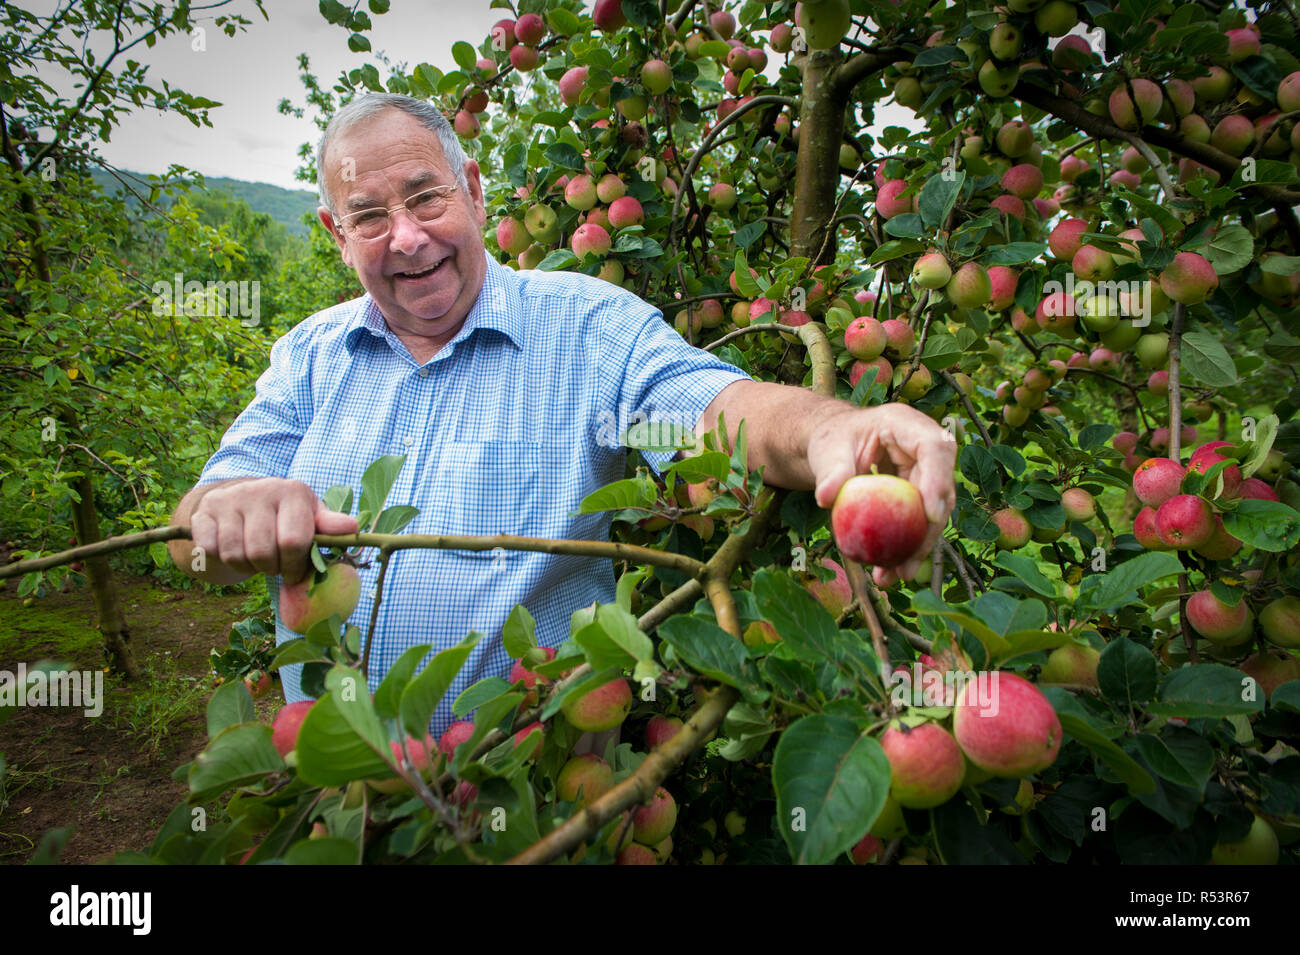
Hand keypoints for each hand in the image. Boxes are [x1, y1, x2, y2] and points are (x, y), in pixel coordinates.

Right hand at [186, 478, 358, 584]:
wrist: (239, 502)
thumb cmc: (285, 517)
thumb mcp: (310, 518)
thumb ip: (328, 526)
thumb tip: (353, 528)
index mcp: (292, 491)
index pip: (294, 541)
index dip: (294, 566)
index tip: (294, 573)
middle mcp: (260, 490)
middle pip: (263, 552)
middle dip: (270, 568)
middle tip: (273, 565)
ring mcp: (229, 499)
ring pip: (236, 554)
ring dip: (247, 567)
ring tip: (255, 558)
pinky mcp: (203, 512)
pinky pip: (210, 550)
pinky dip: (222, 560)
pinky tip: (233, 549)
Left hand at [807, 403, 956, 585]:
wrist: (832, 448)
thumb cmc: (831, 440)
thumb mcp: (827, 450)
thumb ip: (830, 470)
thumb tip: (825, 497)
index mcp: (905, 424)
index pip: (934, 447)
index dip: (939, 480)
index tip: (930, 515)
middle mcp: (923, 448)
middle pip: (940, 488)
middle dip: (928, 530)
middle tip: (908, 562)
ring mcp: (924, 473)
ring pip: (933, 513)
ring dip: (917, 547)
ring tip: (894, 576)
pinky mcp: (917, 496)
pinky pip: (917, 524)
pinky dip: (904, 548)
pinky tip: (889, 573)